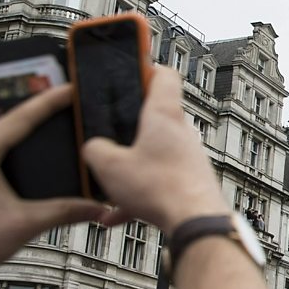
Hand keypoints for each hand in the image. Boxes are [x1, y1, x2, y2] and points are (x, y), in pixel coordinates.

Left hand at [0, 85, 105, 281]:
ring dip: (15, 136)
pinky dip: (2, 153)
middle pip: (4, 123)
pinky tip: (17, 161)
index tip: (69, 90)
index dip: (49, 102)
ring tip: (41, 131)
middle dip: (32, 116)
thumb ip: (65, 211)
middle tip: (59, 108)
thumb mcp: (24, 224)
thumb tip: (96, 207)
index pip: (20, 118)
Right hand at [82, 69, 228, 233]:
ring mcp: (188, 156)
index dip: (146, 67)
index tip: (131, 65)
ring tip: (106, 183)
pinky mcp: (189, 179)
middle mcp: (180, 132)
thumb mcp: (109, 166)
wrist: (195, 223)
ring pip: (153, 152)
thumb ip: (94, 149)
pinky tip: (114, 215)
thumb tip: (93, 148)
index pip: (164, 75)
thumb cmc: (161, 189)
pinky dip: (137, 194)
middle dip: (129, 123)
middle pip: (155, 116)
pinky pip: (158, 181)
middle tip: (108, 127)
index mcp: (163, 115)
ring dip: (130, 165)